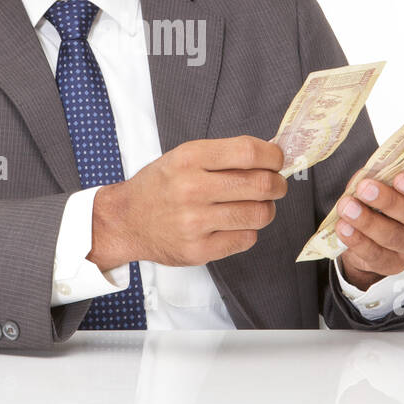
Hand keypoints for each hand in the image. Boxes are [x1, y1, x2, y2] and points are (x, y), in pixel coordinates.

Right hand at [90, 136, 287, 268]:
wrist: (126, 221)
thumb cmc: (159, 186)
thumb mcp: (182, 157)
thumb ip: (223, 156)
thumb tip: (270, 156)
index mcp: (189, 158)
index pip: (249, 152)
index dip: (273, 156)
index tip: (277, 160)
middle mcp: (192, 189)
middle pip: (260, 184)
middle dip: (278, 184)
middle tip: (276, 185)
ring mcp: (195, 223)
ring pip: (258, 214)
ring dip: (266, 209)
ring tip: (258, 206)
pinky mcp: (198, 250)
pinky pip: (246, 239)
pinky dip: (249, 230)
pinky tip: (236, 224)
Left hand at [334, 172, 403, 289]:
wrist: (371, 235)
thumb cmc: (382, 200)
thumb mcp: (384, 183)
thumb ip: (381, 177)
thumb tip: (367, 176)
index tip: (399, 178)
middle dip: (388, 201)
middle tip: (365, 189)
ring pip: (394, 236)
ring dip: (368, 221)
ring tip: (347, 207)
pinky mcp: (394, 265)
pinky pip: (376, 254)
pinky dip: (357, 240)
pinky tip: (343, 228)